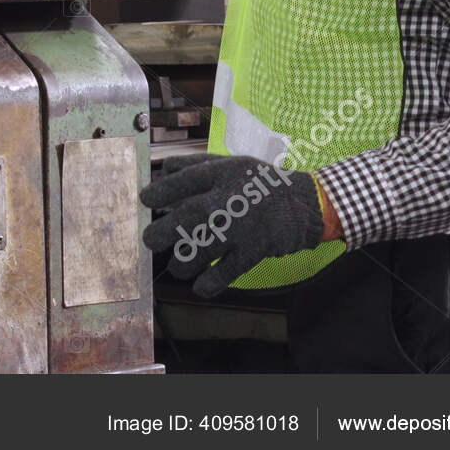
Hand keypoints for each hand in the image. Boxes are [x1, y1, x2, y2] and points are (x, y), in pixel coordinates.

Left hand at [140, 153, 323, 297]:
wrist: (304, 203)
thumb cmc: (257, 183)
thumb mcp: (228, 163)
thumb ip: (193, 165)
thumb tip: (160, 171)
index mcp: (221, 173)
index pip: (184, 180)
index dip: (160, 191)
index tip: (145, 201)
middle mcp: (230, 199)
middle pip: (188, 215)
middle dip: (163, 231)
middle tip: (149, 241)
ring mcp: (242, 227)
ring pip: (203, 247)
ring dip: (182, 262)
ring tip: (176, 266)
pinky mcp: (254, 250)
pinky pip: (226, 272)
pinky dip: (209, 283)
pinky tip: (199, 286)